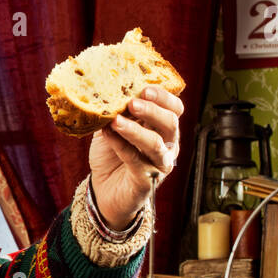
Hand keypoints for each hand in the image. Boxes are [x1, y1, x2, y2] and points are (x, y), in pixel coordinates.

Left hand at [88, 86, 183, 230]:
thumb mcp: (114, 128)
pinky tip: (108, 133)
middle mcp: (167, 145)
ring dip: (136, 130)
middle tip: (133, 102)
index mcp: (163, 128)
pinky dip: (120, 145)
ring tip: (117, 120)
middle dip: (152, 110)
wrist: (103, 190)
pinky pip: (135, 160)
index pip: (174, 108)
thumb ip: (117, 111)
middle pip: (170, 123)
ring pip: (155, 144)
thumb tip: (107, 89)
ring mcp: (159, 164)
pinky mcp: (146, 180)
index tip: (145, 87)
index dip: (163, 97)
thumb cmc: (112, 156)